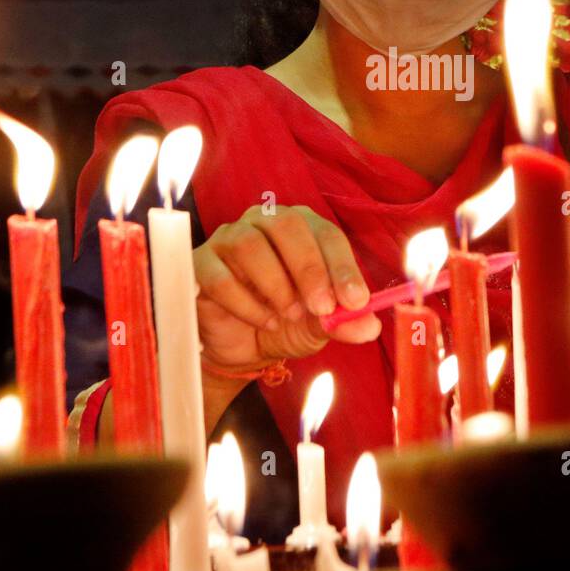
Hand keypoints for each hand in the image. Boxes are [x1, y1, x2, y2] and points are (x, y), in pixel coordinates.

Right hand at [192, 204, 380, 372]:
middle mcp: (264, 223)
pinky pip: (219, 275)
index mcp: (301, 228)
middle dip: (309, 268)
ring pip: (249, 245)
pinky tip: (263, 322)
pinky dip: (245, 303)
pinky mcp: (200, 264)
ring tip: (289, 315)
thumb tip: (370, 326)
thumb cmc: (285, 321)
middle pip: (286, 224)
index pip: (326, 232)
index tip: (355, 301)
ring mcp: (228, 239)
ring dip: (276, 285)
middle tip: (322, 308)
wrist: (241, 347)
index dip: (342, 265)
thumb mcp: (320, 327)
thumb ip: (343, 323)